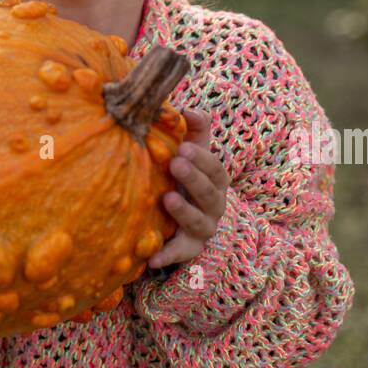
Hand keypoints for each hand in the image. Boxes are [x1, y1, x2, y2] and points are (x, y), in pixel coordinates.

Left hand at [148, 107, 228, 268]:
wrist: (185, 217)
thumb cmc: (185, 175)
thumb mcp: (192, 151)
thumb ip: (193, 129)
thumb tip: (187, 109)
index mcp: (215, 181)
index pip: (216, 169)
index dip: (203, 159)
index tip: (184, 147)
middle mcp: (214, 206)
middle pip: (211, 194)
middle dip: (195, 178)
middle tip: (176, 162)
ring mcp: (202, 229)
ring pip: (199, 223)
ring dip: (185, 212)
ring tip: (167, 199)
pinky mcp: (188, 249)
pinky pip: (180, 255)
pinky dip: (168, 256)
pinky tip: (151, 259)